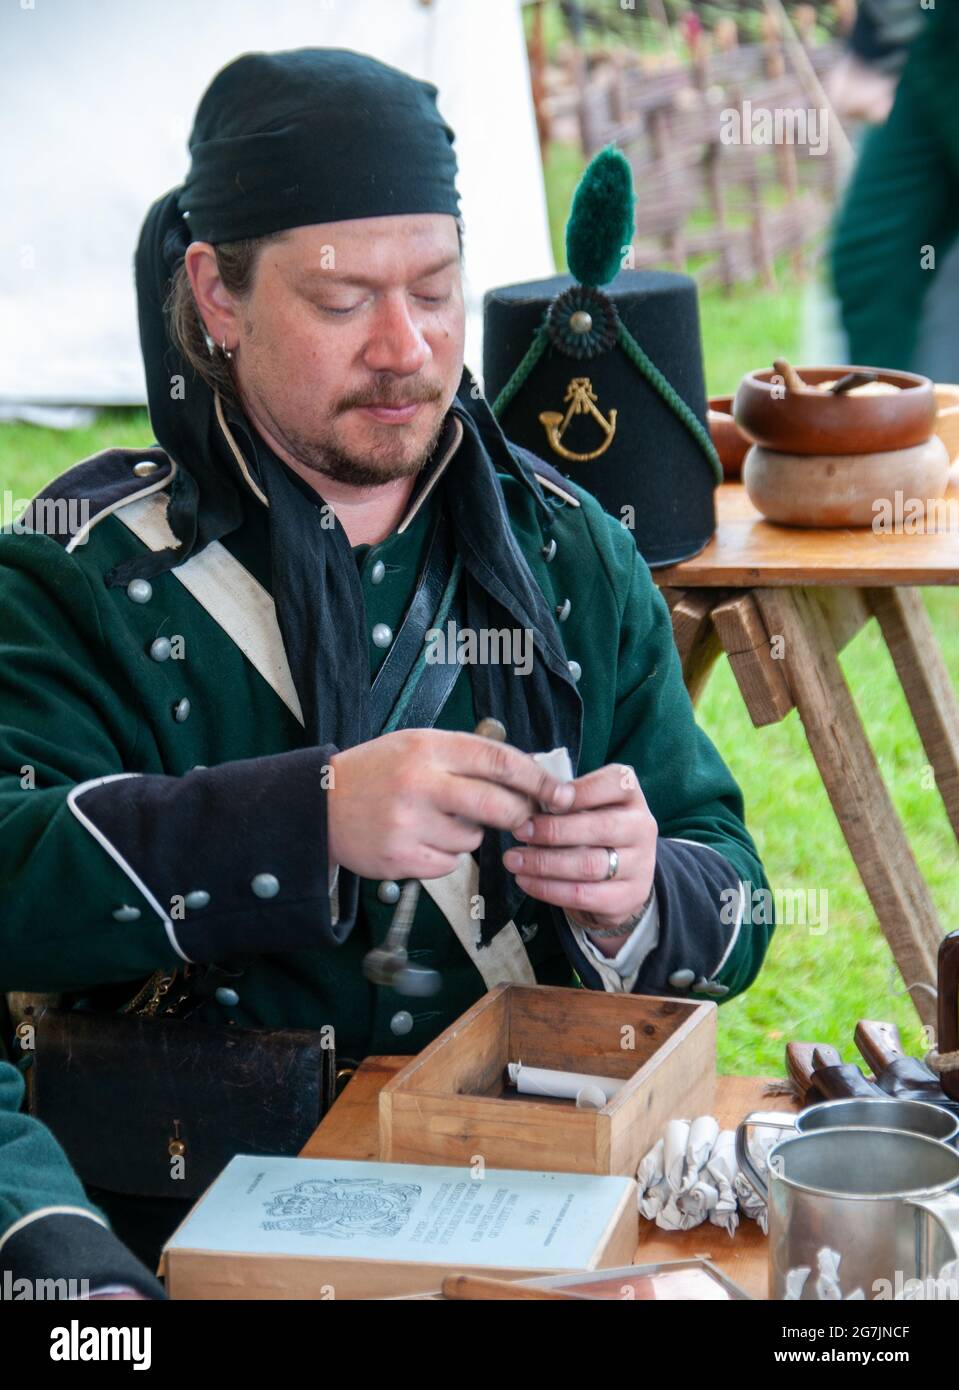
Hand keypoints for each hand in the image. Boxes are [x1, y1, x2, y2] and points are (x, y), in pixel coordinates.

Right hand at [327, 730, 573, 881]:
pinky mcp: (401, 858)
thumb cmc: (377, 772)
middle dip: (519, 816)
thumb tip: (526, 775)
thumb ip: (465, 755)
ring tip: (439, 821)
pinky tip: (421, 839)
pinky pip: (449, 863)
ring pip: (473, 839)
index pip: (499, 761)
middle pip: (496, 805)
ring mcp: (409, 824)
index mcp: (428, 748)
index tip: (559, 792)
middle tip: (523, 819)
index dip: (537, 779)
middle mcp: (420, 783)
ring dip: (470, 834)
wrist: (320, 806)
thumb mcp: (416, 745)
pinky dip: (445, 856)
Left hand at [502, 763, 656, 942]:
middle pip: (600, 827)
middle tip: (519, 831)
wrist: (622, 874)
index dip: (579, 791)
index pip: (615, 783)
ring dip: (544, 863)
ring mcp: (641, 864)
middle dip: (554, 830)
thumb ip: (563, 796)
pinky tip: (525, 881)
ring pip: (589, 865)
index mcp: (631, 795)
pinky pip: (584, 894)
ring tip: (513, 860)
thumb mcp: (587, 803)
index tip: (544, 799)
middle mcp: (642, 826)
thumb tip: (528, 793)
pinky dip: (549, 889)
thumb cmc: (592, 826)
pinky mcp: (629, 896)